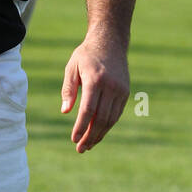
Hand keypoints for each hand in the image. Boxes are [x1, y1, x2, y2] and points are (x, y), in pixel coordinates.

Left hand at [61, 31, 129, 152]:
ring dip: (99, 135)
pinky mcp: (125, 92)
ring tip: (88, 145)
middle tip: (80, 149)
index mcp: (95, 80)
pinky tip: (97, 133)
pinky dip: (107, 126)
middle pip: (101, 118)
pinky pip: (116, 114)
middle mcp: (111, 86)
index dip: (81, 127)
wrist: (110, 42)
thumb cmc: (86, 55)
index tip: (74, 139)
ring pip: (110, 119)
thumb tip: (65, 111)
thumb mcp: (72, 68)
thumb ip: (68, 89)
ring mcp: (120, 90)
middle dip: (90, 136)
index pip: (88, 110)